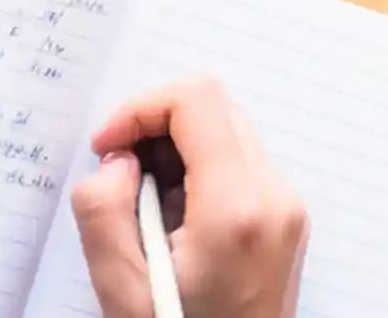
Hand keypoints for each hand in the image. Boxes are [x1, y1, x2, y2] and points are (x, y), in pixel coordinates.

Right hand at [71, 79, 307, 317]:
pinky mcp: (283, 216)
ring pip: (222, 128)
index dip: (137, 109)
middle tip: (120, 178)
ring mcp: (286, 206)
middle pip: (211, 106)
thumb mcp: (119, 288)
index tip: (105, 149)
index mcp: (237, 210)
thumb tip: (118, 162)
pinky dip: (192, 170)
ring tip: (146, 209)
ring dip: (171, 150)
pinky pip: (233, 160)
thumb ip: (101, 209)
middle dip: (152, 127)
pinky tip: (171, 219)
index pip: (195, 100)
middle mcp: (275, 197)